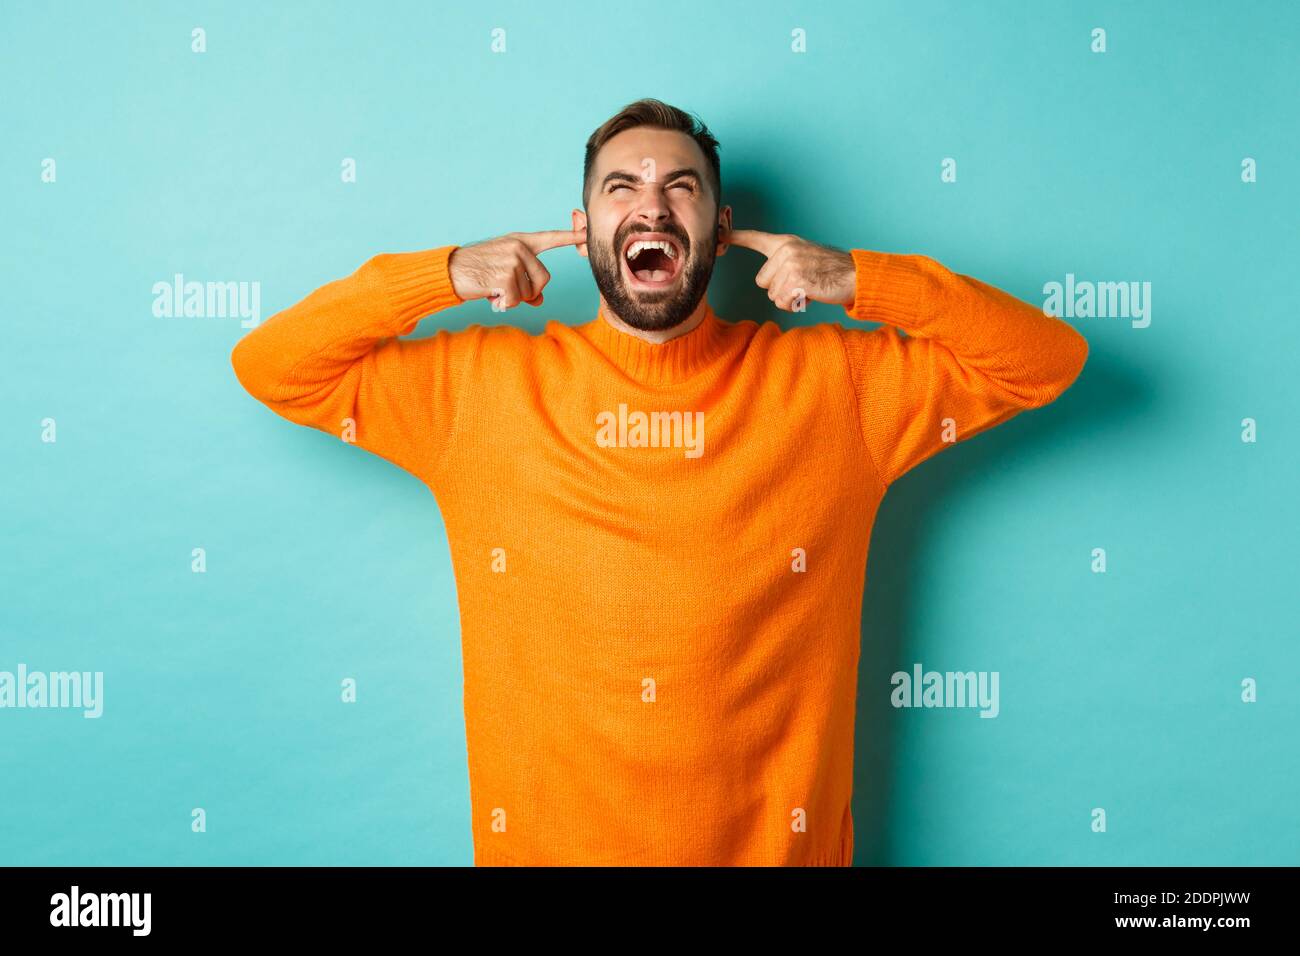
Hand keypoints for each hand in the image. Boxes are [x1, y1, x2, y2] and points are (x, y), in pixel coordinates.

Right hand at [449, 228, 585, 308]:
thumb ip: (526, 283)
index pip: (550, 238)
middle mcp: (519, 247)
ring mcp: (512, 260)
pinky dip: (505, 304)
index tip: (588, 233)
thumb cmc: (478, 271)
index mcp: (520, 242)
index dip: (571, 237)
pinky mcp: (505, 275)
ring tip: (495, 289)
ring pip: (530, 293)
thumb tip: (539, 300)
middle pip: (544, 280)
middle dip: (529, 292)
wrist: (449, 271)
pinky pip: (516, 300)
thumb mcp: (505, 273)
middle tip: (507, 290)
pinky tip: (492, 295)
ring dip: (513, 298)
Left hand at [725, 229, 855, 311]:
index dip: (736, 237)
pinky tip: (809, 295)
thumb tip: (765, 280)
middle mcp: (786, 250)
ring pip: (772, 295)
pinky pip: (782, 302)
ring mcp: (791, 264)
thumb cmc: (830, 270)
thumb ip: (783, 261)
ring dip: (788, 298)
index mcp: (785, 243)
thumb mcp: (804, 256)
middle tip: (801, 283)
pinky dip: (794, 305)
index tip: (719, 234)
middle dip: (778, 289)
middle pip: (762, 282)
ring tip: (807, 288)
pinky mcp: (797, 280)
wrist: (854, 275)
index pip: (756, 239)